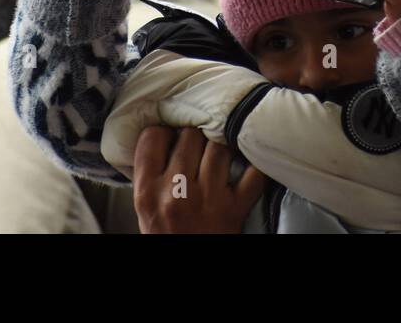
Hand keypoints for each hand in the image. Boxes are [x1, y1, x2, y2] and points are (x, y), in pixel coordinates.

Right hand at [132, 127, 266, 233]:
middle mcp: (176, 192)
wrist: (189, 270)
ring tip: (221, 147)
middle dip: (195, 135)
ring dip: (222, 144)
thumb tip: (160, 138)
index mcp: (148, 191)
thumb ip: (150, 176)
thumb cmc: (168, 236)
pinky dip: (255, 164)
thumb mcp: (146, 209)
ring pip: (220, 146)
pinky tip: (249, 161)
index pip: (152, 137)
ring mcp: (208, 199)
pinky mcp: (235, 208)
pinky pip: (252, 173)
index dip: (163, 130)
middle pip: (190, 135)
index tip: (170, 133)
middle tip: (198, 141)